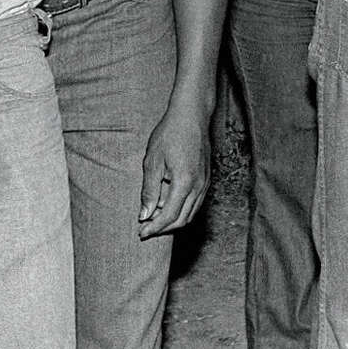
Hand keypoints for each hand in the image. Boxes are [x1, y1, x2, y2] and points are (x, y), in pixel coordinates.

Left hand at [138, 98, 210, 236]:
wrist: (191, 115)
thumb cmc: (170, 133)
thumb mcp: (153, 161)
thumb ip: (149, 190)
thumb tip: (144, 215)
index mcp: (185, 182)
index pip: (169, 216)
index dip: (154, 228)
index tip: (141, 233)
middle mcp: (199, 186)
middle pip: (182, 220)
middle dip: (163, 228)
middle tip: (145, 227)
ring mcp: (205, 183)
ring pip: (191, 214)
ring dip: (173, 220)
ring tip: (154, 217)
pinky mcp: (206, 179)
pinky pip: (195, 203)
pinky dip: (181, 210)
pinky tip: (167, 204)